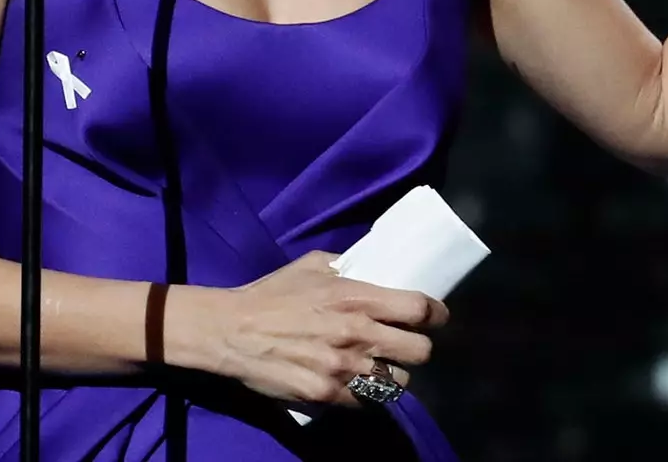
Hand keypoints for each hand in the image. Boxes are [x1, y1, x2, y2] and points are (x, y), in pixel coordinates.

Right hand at [201, 250, 447, 404]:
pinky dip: (366, 394)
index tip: (435, 317)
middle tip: (407, 344)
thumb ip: (349, 266)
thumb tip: (373, 267)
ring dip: (393, 374)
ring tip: (382, 367)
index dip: (436, 314)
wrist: (231, 331)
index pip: (419, 308)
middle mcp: (357, 334)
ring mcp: (343, 368)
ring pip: (397, 382)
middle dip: (418, 347)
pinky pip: (366, 401)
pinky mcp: (326, 395)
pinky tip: (357, 383)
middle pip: (420, 351)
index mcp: (357, 297)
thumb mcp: (314, 265)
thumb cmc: (273, 293)